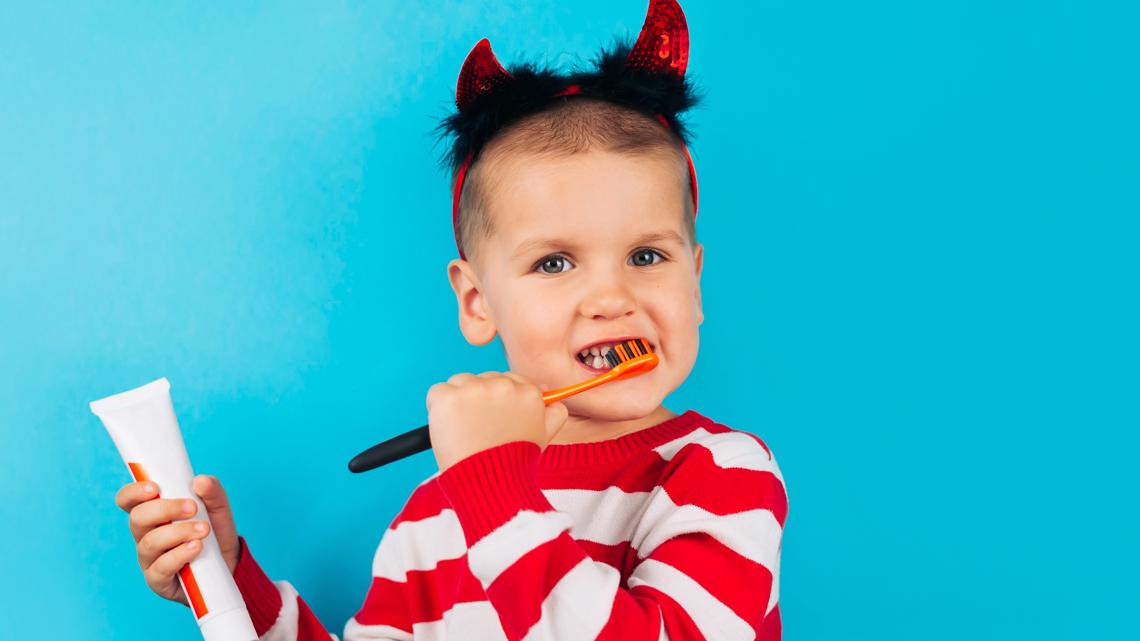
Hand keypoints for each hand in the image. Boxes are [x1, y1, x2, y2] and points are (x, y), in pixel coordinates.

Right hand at [114, 474, 240, 604]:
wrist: (228, 562)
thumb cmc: (214, 531)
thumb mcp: (218, 507)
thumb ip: (211, 490)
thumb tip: (200, 480)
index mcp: (153, 513)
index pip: (128, 500)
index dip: (134, 492)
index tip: (155, 488)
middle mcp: (145, 535)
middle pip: (137, 519)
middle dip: (165, 509)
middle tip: (193, 507)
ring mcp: (149, 558)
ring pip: (150, 542)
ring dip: (179, 532)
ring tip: (203, 529)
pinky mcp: (158, 580)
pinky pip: (160, 567)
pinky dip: (180, 555)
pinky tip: (197, 548)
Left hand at [426, 372, 568, 471]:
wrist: (490, 484)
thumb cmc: (514, 463)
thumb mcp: (543, 435)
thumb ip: (552, 412)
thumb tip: (552, 396)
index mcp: (528, 390)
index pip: (507, 381)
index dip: (497, 402)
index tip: (495, 421)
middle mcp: (503, 384)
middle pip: (482, 380)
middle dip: (478, 400)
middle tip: (479, 430)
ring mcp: (474, 389)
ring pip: (460, 383)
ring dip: (458, 402)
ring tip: (465, 431)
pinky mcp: (448, 396)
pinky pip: (437, 392)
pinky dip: (437, 409)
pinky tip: (449, 429)